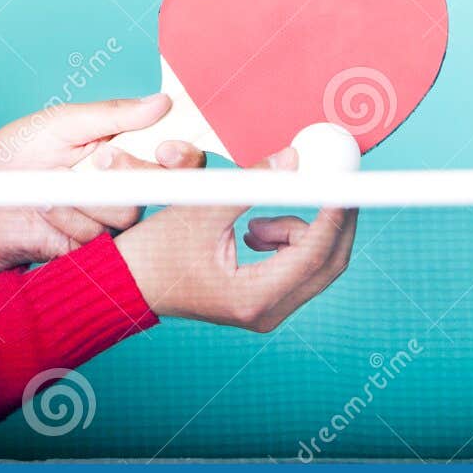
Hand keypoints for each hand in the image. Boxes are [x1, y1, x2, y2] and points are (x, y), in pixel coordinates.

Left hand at [0, 93, 202, 273]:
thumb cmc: (14, 155)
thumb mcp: (59, 123)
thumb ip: (110, 115)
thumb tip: (159, 103)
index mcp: (122, 151)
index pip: (173, 158)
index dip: (182, 157)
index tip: (168, 151)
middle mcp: (122, 186)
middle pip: (159, 188)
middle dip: (131, 174)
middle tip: (101, 161)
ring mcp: (106, 220)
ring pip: (126, 214)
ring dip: (86, 198)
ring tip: (51, 184)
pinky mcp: (89, 248)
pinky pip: (98, 238)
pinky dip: (68, 220)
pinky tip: (45, 209)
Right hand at [113, 145, 357, 331]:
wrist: (129, 281)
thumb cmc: (157, 250)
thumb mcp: (202, 208)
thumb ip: (251, 184)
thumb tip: (293, 160)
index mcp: (253, 296)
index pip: (315, 252)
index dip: (334, 213)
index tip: (343, 180)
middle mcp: (268, 312)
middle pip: (329, 262)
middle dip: (332, 219)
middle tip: (329, 181)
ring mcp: (268, 312)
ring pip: (316, 264)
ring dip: (299, 230)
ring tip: (253, 222)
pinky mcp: (264, 305)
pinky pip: (298, 268)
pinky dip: (288, 242)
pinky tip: (251, 232)